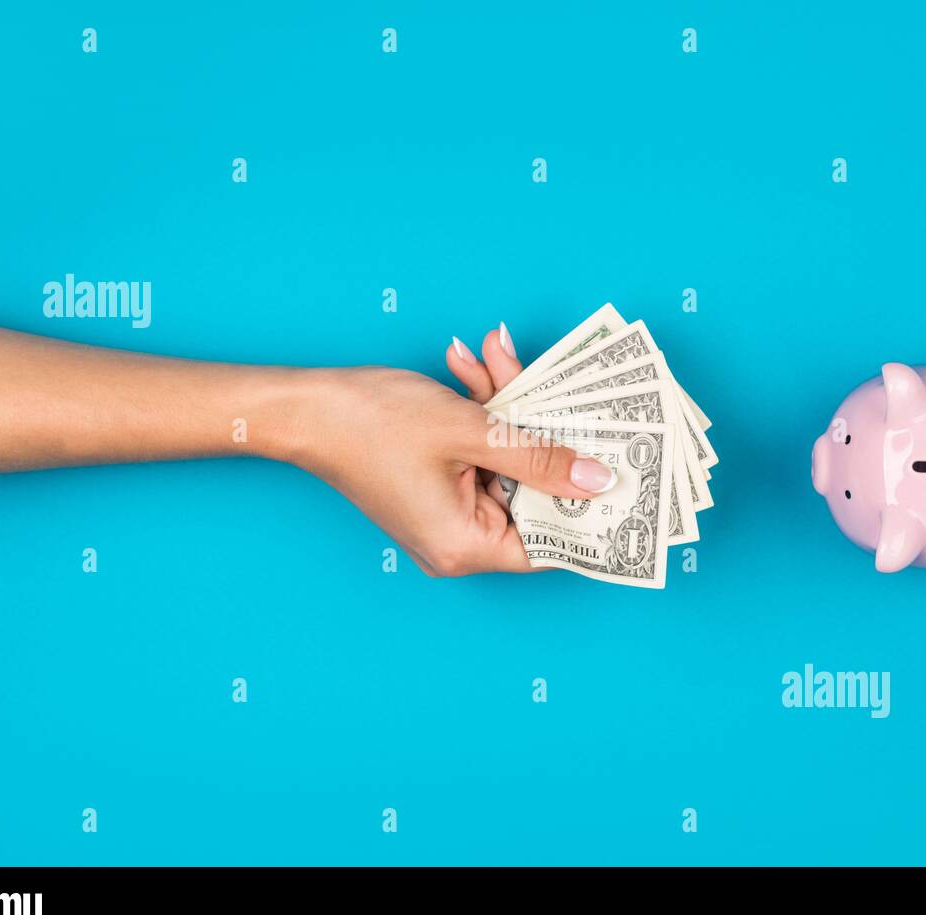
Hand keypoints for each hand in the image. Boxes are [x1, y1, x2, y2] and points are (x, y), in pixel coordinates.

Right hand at [278, 329, 614, 577]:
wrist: (303, 405)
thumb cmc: (372, 423)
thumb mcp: (472, 432)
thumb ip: (541, 458)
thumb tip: (599, 482)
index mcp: (465, 545)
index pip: (551, 542)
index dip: (587, 505)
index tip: (621, 468)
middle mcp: (457, 541)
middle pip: (529, 492)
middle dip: (539, 431)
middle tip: (554, 386)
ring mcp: (446, 514)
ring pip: (505, 463)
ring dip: (505, 408)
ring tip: (495, 358)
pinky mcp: (436, 487)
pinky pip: (478, 455)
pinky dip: (480, 414)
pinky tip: (472, 365)